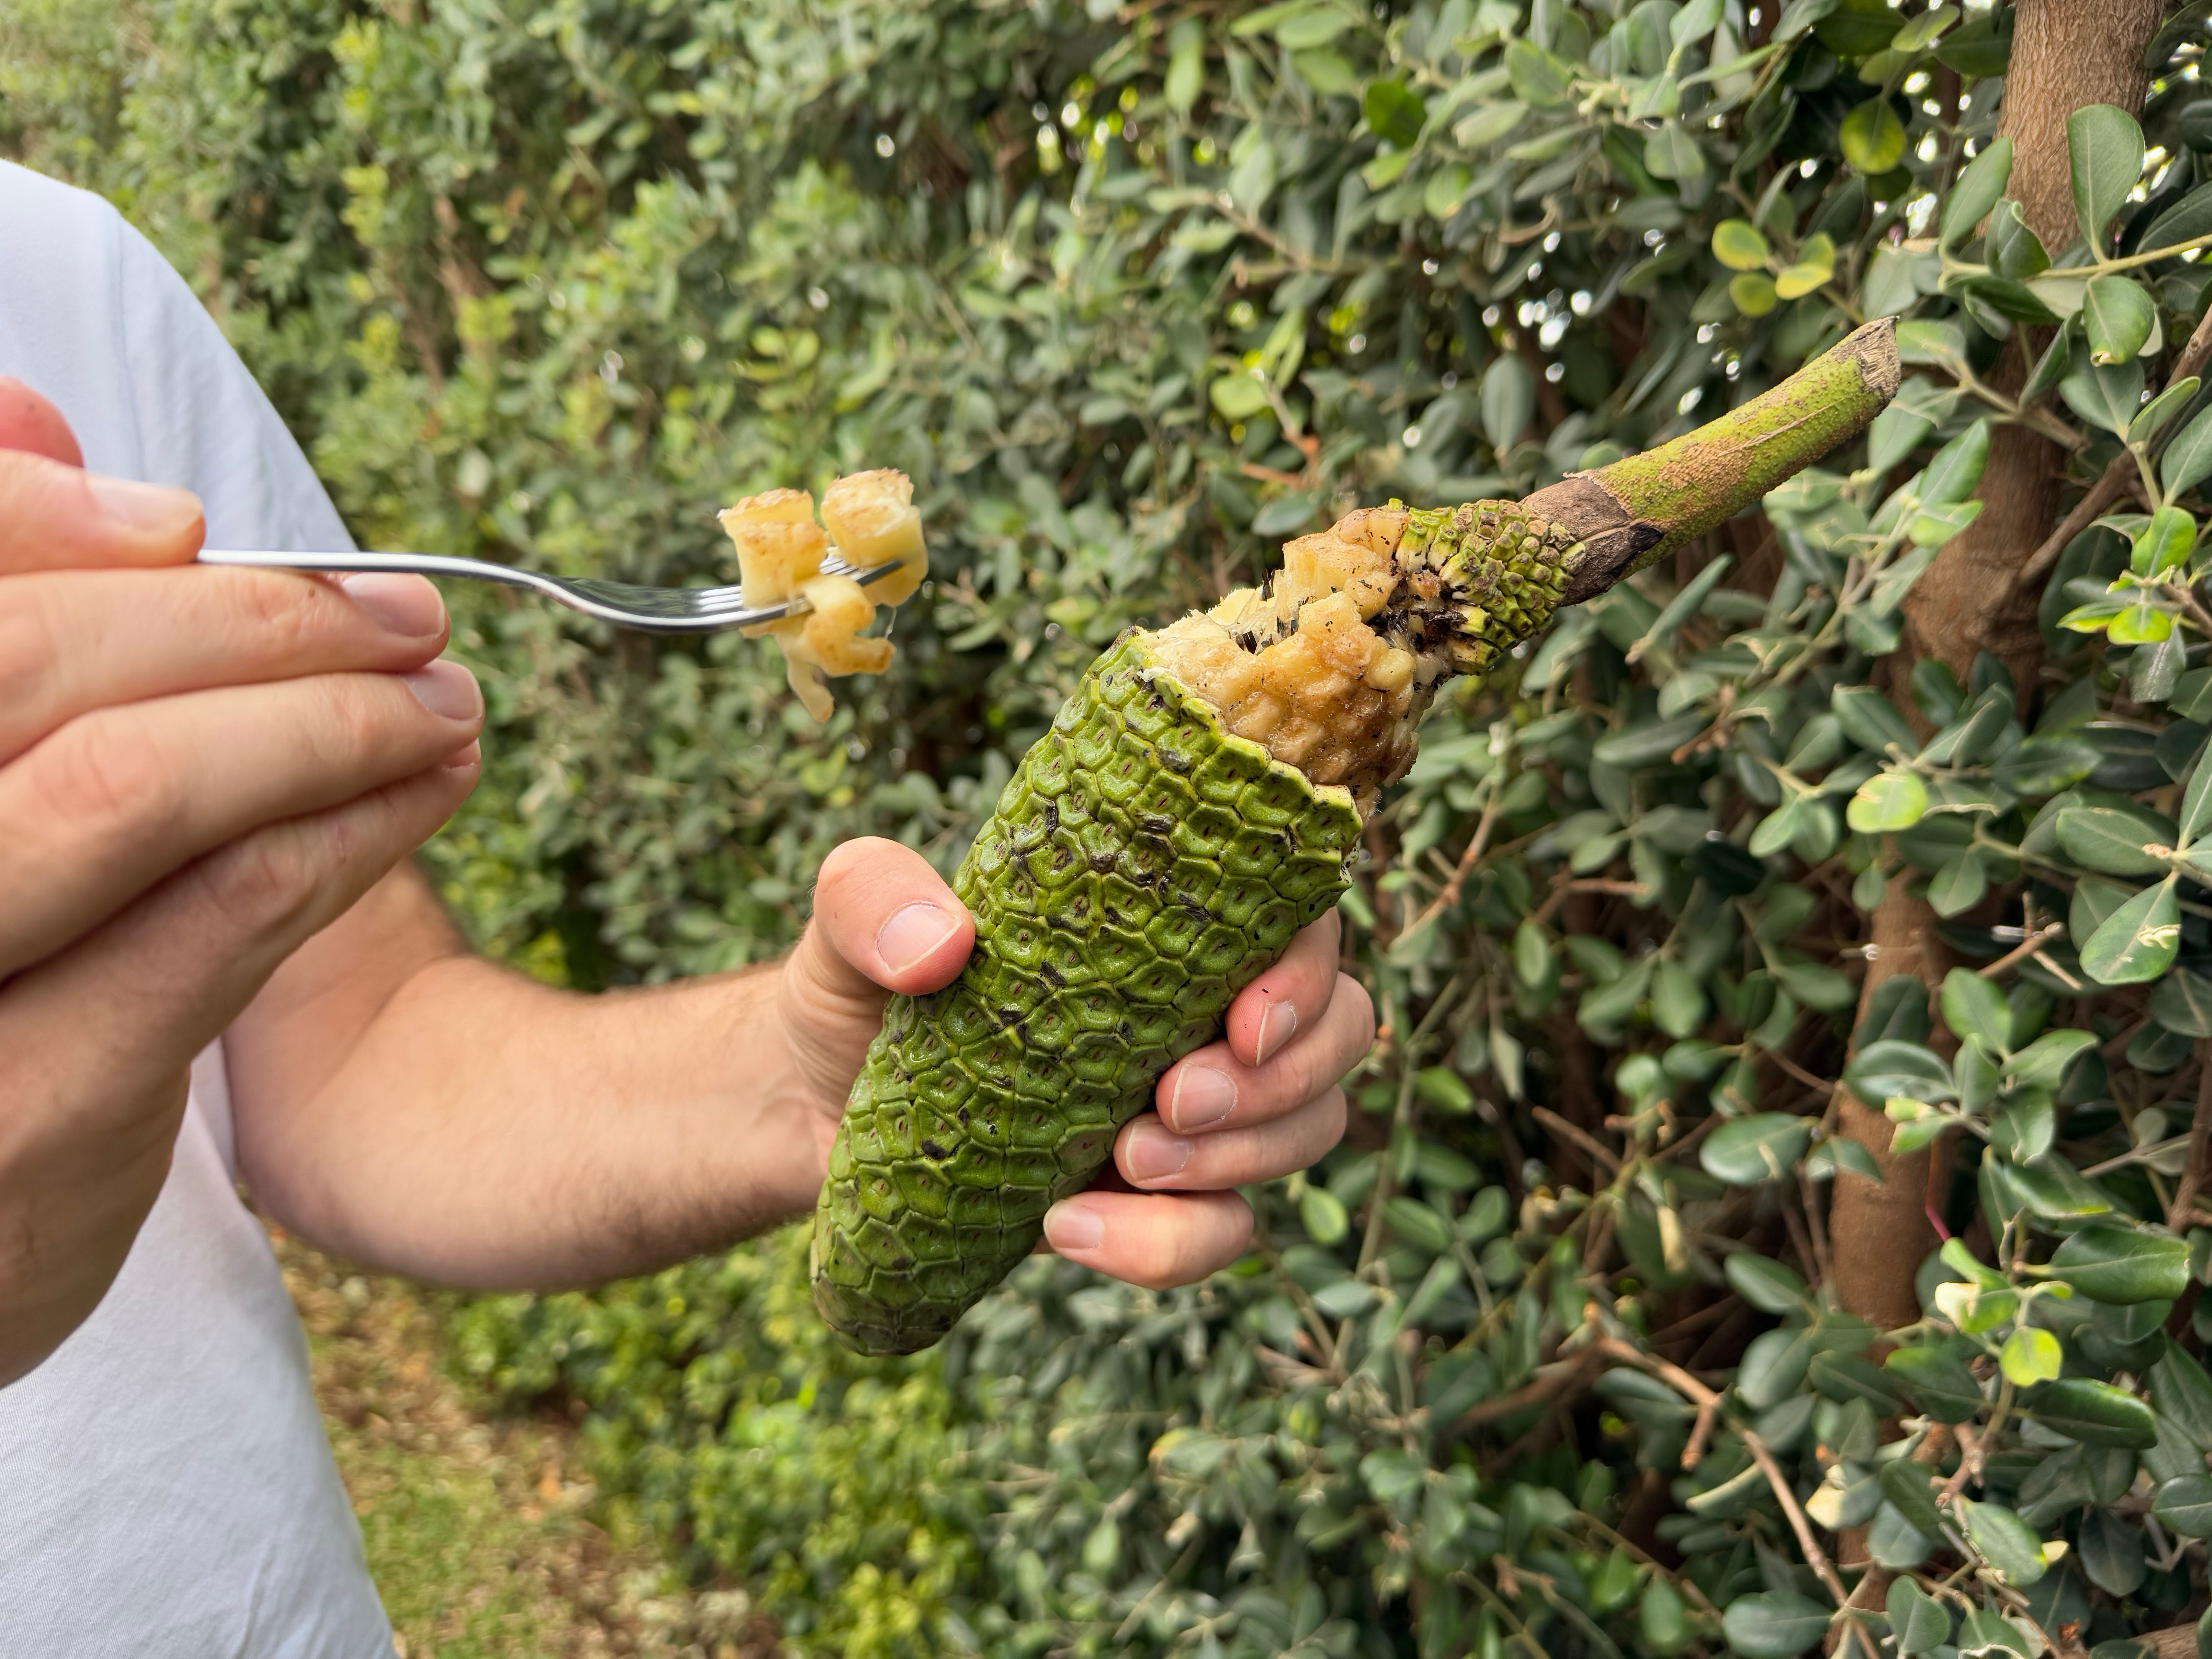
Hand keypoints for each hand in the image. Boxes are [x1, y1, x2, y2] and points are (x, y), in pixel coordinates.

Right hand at [0, 382, 485, 1383]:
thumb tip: (31, 417)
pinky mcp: (30, 1104)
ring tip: (445, 696)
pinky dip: (349, 825)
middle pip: (34, 660)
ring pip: (139, 782)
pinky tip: (426, 788)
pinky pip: (220, 915)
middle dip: (246, 620)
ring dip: (328, 714)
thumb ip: (3, 617)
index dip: (42, 521)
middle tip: (399, 613)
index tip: (190, 528)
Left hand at [779, 836, 1372, 1289]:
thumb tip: (940, 945)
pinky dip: (1166, 1247)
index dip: (1305, 975)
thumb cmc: (854, 984)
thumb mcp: (848, 914)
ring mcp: (1192, 1109)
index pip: (1300, 922)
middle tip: (1166, 1102)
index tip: (1241, 1022)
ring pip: (1303, 1134)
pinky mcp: (1153, 1198)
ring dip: (1237, 1163)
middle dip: (1279, 1084)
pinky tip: (1067, 1230)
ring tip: (1122, 1162)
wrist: (808, 1105)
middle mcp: (1203, 1006)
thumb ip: (874, 896)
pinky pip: (1220, 1234)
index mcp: (1171, 916)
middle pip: (1338, 1035)